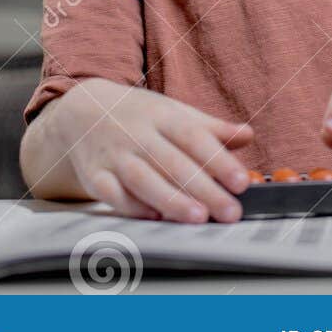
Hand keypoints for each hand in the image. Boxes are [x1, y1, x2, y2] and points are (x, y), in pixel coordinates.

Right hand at [58, 80, 254, 223]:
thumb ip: (210, 128)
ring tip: (198, 218)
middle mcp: (137, 134)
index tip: (241, 182)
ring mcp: (114, 155)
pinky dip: (132, 207)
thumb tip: (248, 135)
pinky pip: (112, 194)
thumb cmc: (139, 117)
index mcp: (162, 115)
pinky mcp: (94, 176)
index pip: (194, 137)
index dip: (218, 160)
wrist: (83, 112)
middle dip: (203, 188)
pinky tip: (154, 219)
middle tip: (229, 211)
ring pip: (142, 179)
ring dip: (170, 199)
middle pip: (172, 162)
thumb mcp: (174, 113)